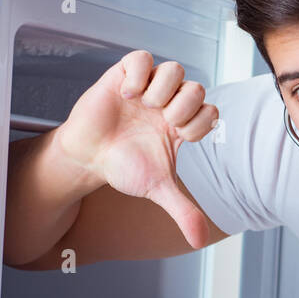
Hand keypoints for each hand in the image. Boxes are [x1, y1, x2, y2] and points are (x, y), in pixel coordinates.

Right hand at [57, 50, 219, 248]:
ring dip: (163, 89)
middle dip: (185, 106)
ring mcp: (147, 88)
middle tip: (164, 122)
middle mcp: (168, 103)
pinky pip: (141, 58)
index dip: (201, 122)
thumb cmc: (123, 167)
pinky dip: (138, 74)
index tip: (180, 138)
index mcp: (181, 125)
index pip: (210, 110)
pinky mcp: (123, 75)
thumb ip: (182, 211)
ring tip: (144, 106)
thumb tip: (199, 240)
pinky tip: (128, 94)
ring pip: (173, 69)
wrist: (88, 158)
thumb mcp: (156, 190)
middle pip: (197, 87)